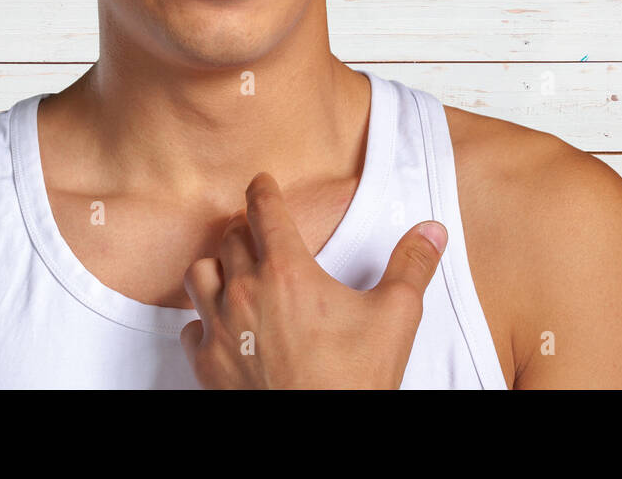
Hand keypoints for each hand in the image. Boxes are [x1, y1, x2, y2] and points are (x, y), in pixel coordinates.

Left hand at [179, 171, 446, 388]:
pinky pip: (189, 329)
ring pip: (199, 276)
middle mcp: (245, 293)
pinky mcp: (207, 367)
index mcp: (287, 271)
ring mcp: (221, 330)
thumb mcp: (395, 316)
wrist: (321, 437)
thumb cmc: (353, 380)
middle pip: (229, 239)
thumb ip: (411, 265)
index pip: (264, 211)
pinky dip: (202, 321)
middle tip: (256, 231)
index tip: (261, 183)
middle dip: (243, 229)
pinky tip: (221, 327)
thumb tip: (431, 231)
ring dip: (216, 267)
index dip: (262, 191)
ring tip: (232, 270)